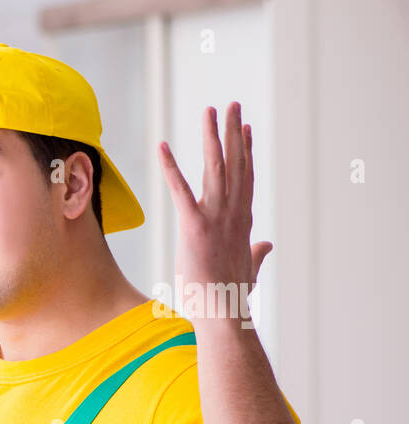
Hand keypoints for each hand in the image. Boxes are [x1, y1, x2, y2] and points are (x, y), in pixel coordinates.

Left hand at [158, 102, 272, 325]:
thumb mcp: (248, 269)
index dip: (246, 151)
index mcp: (242, 221)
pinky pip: (179, 190)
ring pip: (215, 167)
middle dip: (232, 132)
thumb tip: (267, 245)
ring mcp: (216, 218)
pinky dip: (170, 167)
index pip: (246, 178)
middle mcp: (233, 213)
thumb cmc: (231, 296)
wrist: (224, 314)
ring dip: (212, 136)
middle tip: (232, 105)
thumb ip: (258, 253)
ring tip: (210, 110)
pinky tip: (161, 147)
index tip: (246, 128)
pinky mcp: (195, 227)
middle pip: (235, 163)